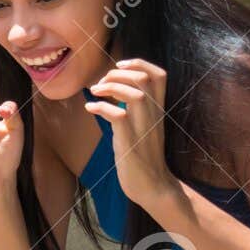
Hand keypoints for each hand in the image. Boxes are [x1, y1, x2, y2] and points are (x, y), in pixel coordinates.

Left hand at [85, 59, 181, 211]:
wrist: (153, 187)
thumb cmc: (143, 156)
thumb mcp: (141, 126)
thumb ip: (134, 108)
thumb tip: (114, 92)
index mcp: (157, 110)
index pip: (160, 75)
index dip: (140, 63)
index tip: (120, 64)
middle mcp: (153, 115)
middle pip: (145, 79)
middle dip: (119, 72)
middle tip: (102, 82)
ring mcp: (142, 128)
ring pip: (135, 94)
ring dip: (111, 86)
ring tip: (95, 92)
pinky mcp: (130, 143)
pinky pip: (118, 117)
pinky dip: (101, 107)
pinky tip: (90, 108)